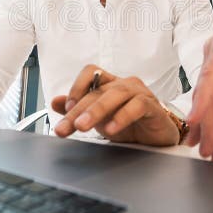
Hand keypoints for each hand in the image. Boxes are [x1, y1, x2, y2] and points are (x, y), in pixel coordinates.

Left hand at [51, 65, 178, 145]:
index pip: (91, 73)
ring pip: (116, 94)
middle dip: (78, 110)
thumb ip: (78, 110)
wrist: (157, 139)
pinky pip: (138, 106)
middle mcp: (124, 85)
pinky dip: (123, 117)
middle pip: (98, 90)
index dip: (77, 87)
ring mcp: (140, 93)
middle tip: (66, 127)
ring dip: (97, 110)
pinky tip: (112, 129)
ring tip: (83, 126)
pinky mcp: (153, 106)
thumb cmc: (130, 125)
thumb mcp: (99, 119)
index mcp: (110, 84)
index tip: (64, 108)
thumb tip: (55, 101)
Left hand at [188, 0, 212, 161]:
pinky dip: (203, 99)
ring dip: (207, 123)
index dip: (210, 122)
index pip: (211, 96)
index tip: (208, 144)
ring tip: (207, 147)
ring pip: (207, 93)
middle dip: (208, 130)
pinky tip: (197, 118)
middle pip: (206, 98)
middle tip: (207, 155)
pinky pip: (212, 79)